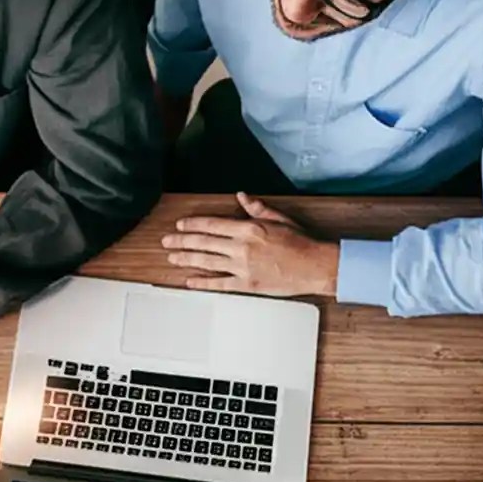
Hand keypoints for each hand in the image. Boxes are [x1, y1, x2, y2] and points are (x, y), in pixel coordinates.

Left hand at [162, 193, 339, 297]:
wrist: (317, 266)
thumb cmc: (301, 242)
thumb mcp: (279, 218)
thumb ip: (257, 208)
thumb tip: (242, 196)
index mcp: (248, 229)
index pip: (212, 224)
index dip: (193, 224)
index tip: (180, 225)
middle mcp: (241, 247)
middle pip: (203, 243)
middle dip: (181, 241)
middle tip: (166, 242)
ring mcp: (242, 267)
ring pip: (206, 262)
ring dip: (186, 259)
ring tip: (172, 258)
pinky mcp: (247, 285)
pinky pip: (219, 284)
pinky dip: (203, 283)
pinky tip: (190, 281)